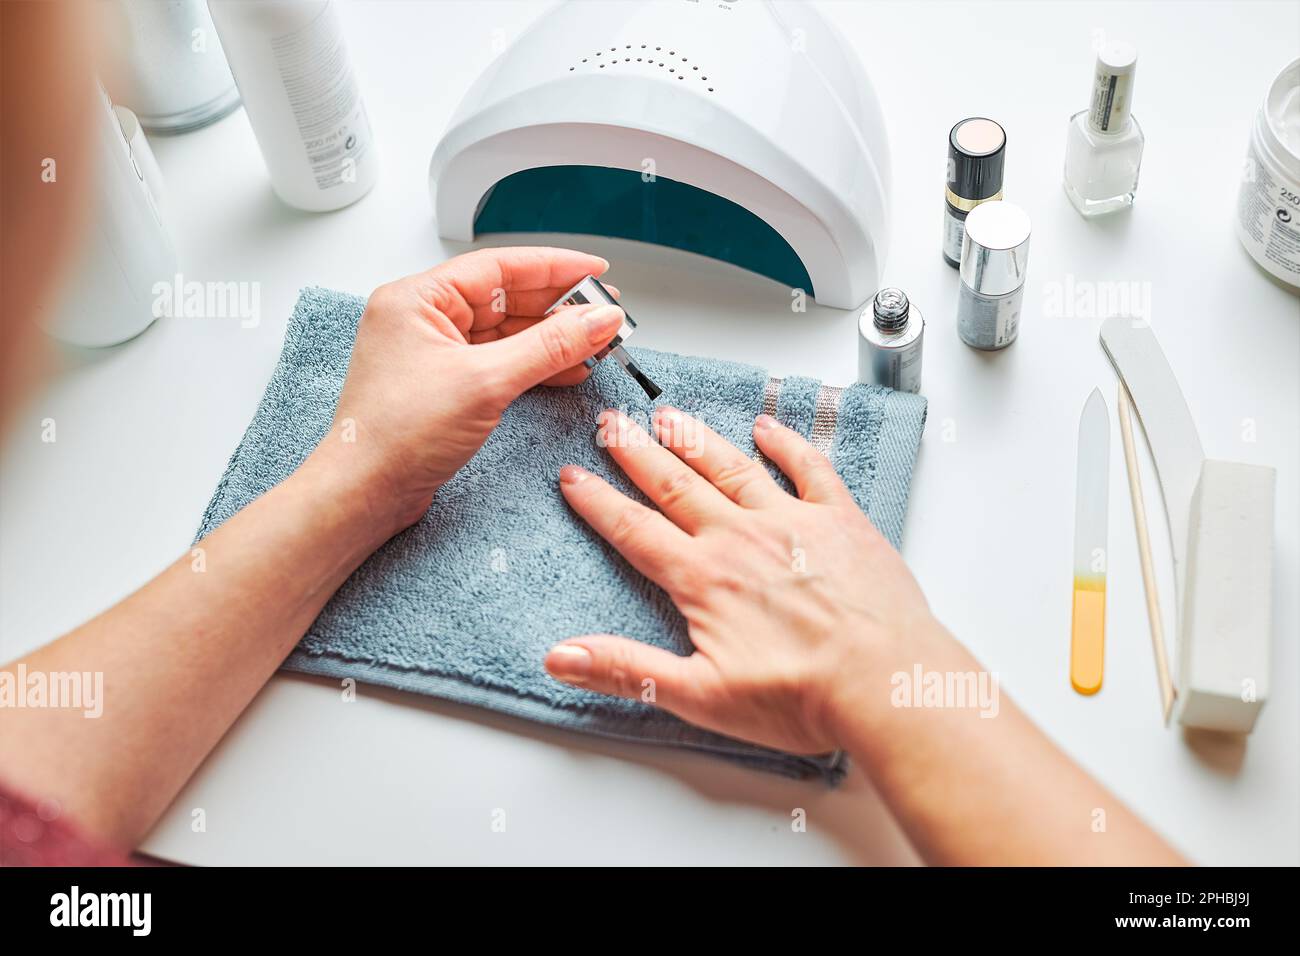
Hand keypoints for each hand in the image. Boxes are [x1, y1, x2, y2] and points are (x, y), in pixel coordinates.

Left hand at [315, 247, 624, 534]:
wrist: (366, 492)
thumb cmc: (397, 435)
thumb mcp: (486, 382)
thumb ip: (550, 346)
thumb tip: (597, 320)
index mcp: (418, 298)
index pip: (499, 267)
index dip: (554, 267)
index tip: (596, 273)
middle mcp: (424, 317)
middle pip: (506, 298)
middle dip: (559, 308)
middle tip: (606, 315)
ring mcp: (434, 352)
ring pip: (506, 332)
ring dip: (552, 340)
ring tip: (596, 344)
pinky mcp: (445, 384)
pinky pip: (499, 361)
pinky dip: (534, 365)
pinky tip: (568, 369)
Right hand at [544, 408, 947, 754]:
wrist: (886, 683)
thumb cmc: (801, 697)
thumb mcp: (700, 697)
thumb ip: (627, 670)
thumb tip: (561, 658)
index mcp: (703, 579)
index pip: (635, 531)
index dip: (598, 501)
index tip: (573, 475)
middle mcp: (741, 538)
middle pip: (675, 485)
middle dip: (636, 452)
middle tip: (609, 423)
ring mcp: (792, 521)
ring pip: (731, 467)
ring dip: (695, 438)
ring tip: (667, 414)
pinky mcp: (841, 520)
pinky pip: (809, 468)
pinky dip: (786, 443)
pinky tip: (768, 426)